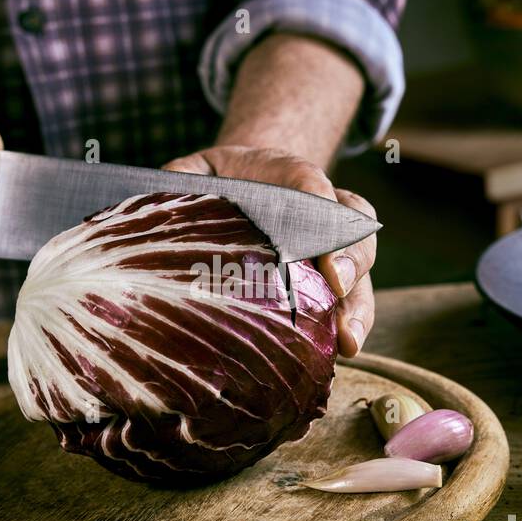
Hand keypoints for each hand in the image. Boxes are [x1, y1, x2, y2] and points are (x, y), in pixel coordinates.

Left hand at [163, 145, 375, 356]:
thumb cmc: (224, 182)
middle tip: (338, 286)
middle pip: (352, 229)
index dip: (319, 210)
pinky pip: (350, 299)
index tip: (314, 244)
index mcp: (291, 177)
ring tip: (349, 340)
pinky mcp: (331, 280)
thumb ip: (183, 176)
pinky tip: (343, 351)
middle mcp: (324, 211)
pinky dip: (351, 324)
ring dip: (357, 306)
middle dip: (350, 259)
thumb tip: (161, 193)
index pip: (312, 186)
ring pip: (360, 270)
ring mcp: (333, 247)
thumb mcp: (201, 169)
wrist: (252, 187)